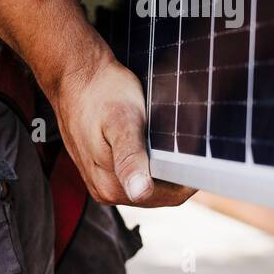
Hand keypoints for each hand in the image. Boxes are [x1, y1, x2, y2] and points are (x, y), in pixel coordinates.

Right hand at [46, 47, 196, 207]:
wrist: (75, 76)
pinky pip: (136, 173)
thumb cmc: (100, 92)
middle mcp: (104, 190)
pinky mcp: (102, 169)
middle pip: (160, 193)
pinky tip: (150, 140)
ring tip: (168, 139)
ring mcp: (102, 181)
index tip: (198, 153)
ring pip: (149, 183)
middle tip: (185, 140)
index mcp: (111, 186)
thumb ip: (130, 158)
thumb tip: (139, 191)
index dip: (189, 176)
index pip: (170, 196)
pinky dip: (149, 160)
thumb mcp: (121, 121)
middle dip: (176, 170)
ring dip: (163, 166)